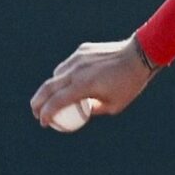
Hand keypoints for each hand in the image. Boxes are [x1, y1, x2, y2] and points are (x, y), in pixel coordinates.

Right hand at [29, 36, 157, 131]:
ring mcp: (77, 59)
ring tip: (53, 98)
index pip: (56, 102)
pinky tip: (69, 82)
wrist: (139, 55)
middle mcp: (76, 71)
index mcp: (82, 86)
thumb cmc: (129, 84)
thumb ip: (94, 110)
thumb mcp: (114, 106)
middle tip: (36, 112)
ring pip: (57, 75)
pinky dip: (64, 75)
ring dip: (51, 88)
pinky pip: (68, 65)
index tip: (44, 123)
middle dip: (37, 102)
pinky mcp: (82, 51)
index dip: (46, 114)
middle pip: (48, 87)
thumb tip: (82, 112)